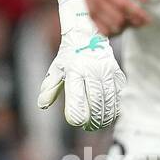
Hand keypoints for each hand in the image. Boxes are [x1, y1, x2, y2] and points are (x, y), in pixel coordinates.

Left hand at [38, 0, 125, 130]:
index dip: (76, 112)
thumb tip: (42, 105)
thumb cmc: (69, 54)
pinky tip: (109, 115)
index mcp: (74, 70)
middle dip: (93, 118)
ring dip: (104, 115)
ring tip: (98, 125)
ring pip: (108, 99)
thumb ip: (50, 88)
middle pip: (95, 101)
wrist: (86, 32)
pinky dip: (114, 106)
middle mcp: (91, 70)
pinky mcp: (115, 71)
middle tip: (89, 127)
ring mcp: (105, 70)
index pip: (76, 96)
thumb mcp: (57, 68)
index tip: (76, 122)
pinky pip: (117, 93)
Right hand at [83, 0, 149, 37]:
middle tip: (142, 20)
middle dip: (132, 21)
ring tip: (131, 20)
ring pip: (112, 27)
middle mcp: (96, 0)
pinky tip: (121, 24)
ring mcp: (92, 10)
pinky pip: (104, 31)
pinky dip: (114, 30)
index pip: (122, 5)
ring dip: (124, 27)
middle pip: (118, 19)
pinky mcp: (91, 18)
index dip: (136, 13)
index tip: (147, 18)